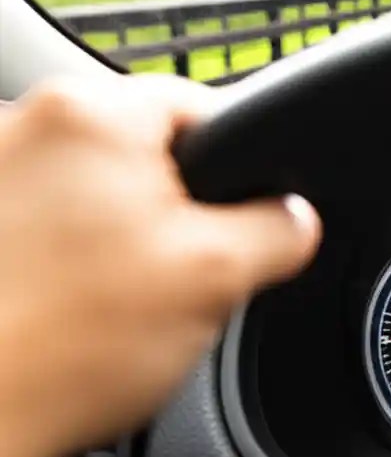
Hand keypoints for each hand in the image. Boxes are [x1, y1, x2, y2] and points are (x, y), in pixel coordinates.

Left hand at [0, 76, 320, 456]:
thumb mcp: (219, 279)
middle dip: (176, 216)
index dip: (243, 172)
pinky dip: (67, 263)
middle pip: (146, 156)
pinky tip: (70, 314)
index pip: (206, 110)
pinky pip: (44, 229)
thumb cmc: (68, 346)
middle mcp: (22, 123)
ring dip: (117, 242)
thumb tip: (296, 218)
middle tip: (177, 280)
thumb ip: (279, 230)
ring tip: (114, 306)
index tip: (241, 229)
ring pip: (94, 197)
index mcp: (90, 112)